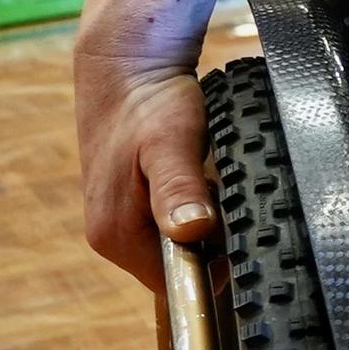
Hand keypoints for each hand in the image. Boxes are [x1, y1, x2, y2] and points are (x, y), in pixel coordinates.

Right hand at [78, 57, 213, 290]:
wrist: (127, 65)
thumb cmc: (149, 102)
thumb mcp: (172, 143)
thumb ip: (180, 188)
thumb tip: (191, 232)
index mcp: (115, 234)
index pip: (174, 284)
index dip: (212, 269)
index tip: (238, 235)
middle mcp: (111, 233)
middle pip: (178, 265)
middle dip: (212, 243)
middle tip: (228, 200)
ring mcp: (119, 216)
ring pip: (180, 241)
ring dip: (207, 222)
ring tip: (217, 183)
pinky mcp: (131, 199)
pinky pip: (174, 219)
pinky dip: (197, 205)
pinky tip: (206, 177)